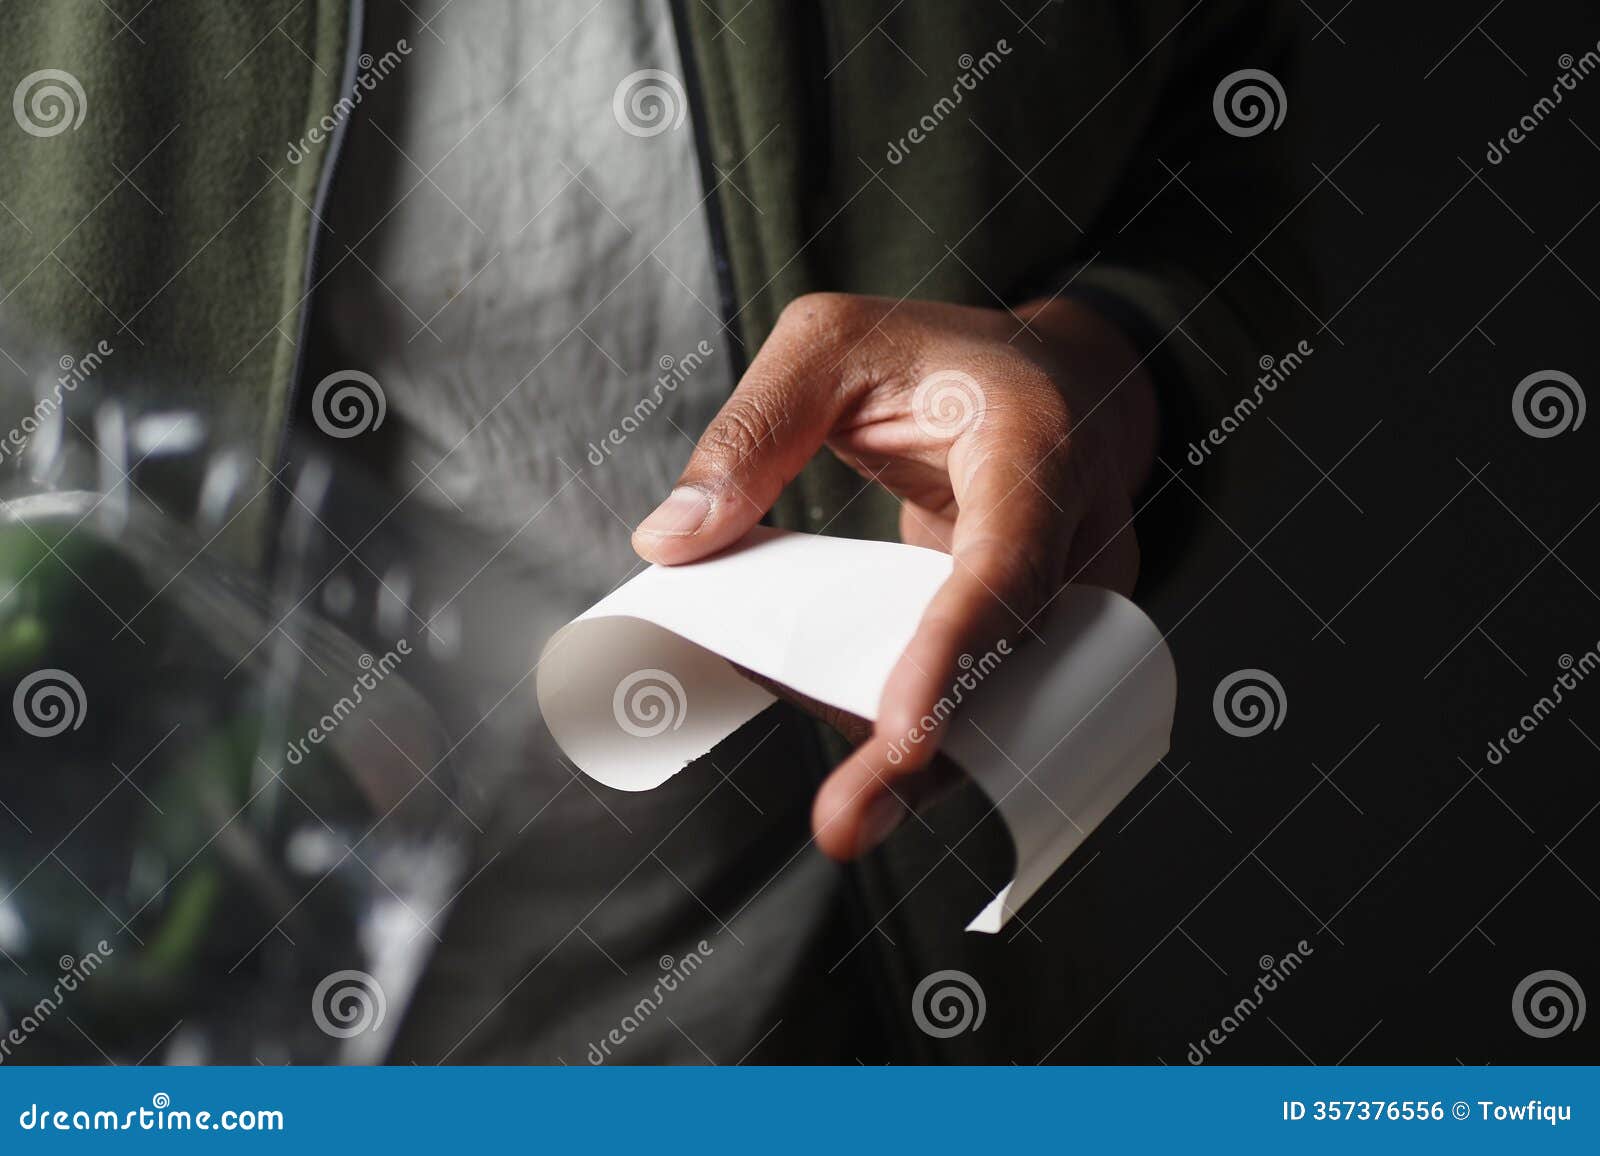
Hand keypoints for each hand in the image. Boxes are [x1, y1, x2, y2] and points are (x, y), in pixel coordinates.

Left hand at [632, 293, 1157, 859]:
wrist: (1064, 384)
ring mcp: (1070, 599)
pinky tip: (842, 726)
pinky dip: (908, 717)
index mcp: (1035, 445)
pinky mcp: (1043, 638)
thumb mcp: (832, 344)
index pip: (1006, 561)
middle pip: (1011, 667)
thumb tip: (672, 540)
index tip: (902, 736)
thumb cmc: (944, 356)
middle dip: (931, 757)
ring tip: (839, 801)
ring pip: (1001, 704)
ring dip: (914, 755)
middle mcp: (1073, 536)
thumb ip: (753, 432)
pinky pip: (978, 694)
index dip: (955, 652)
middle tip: (845, 824)